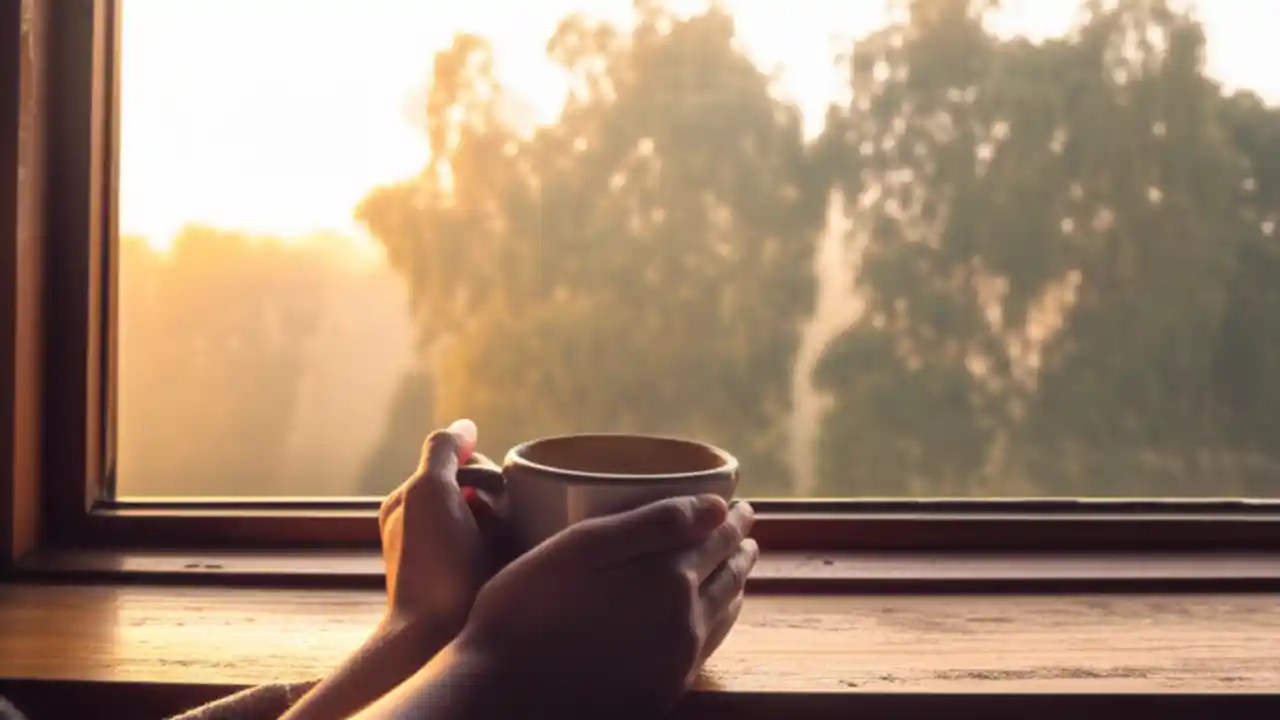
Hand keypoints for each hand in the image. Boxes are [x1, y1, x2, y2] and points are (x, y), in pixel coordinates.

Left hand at [379, 418, 503, 635]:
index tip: (484, 490)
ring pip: (497, 512)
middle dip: (495, 493)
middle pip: (480, 485)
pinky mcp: (479, 574)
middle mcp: (432, 524)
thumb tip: (466, 425)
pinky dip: (512, 541)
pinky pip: (506, 541)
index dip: (478, 468)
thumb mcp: (428, 491)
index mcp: (412, 501)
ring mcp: (456, 551)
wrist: (440, 635)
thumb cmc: (431, 564)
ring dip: (506, 518)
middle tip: (496, 517)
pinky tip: (514, 554)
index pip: (458, 461)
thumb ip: (443, 449)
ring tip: (505, 538)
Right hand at [454, 495, 758, 717]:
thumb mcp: (582, 545)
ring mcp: (676, 662)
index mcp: (668, 576)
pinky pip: (707, 648)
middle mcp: (685, 621)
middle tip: (745, 531)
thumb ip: (654, 523)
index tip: (740, 506)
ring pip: (723, 613)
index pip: (715, 538)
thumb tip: (719, 507)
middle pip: (726, 574)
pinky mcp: (662, 692)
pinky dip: (720, 622)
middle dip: (738, 548)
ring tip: (739, 567)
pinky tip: (712, 617)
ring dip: (735, 584)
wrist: (501, 693)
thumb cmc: (528, 608)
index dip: (731, 519)